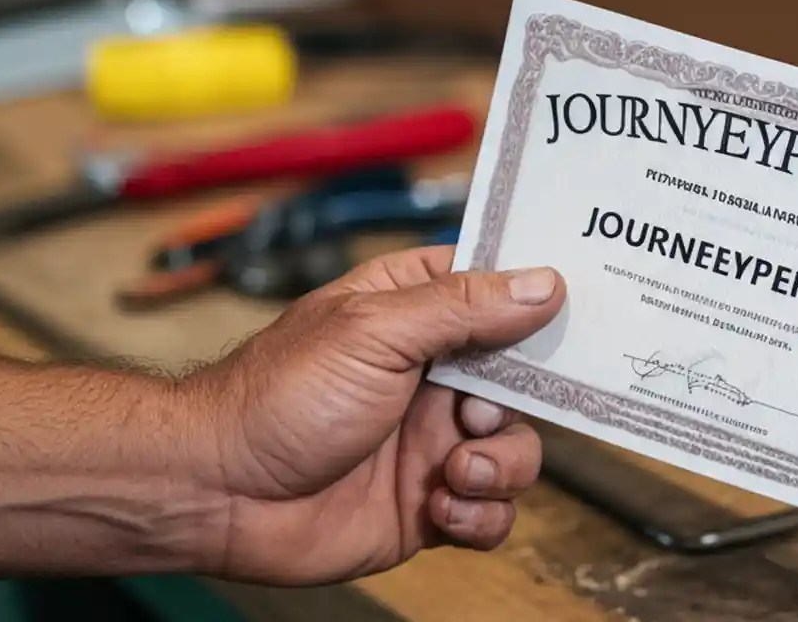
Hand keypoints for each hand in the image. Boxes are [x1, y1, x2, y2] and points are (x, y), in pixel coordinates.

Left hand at [186, 245, 564, 584]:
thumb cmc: (279, 397)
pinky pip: (493, 510)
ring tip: (454, 468)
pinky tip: (441, 506)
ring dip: (501, 463)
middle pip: (523, 378)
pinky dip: (482, 513)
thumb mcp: (376, 331)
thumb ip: (464, 308)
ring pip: (518, 448)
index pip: (497, 291)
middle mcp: (433, 376)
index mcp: (416, 314)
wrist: (219, 495)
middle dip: (524, 400)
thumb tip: (544, 283)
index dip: (539, 299)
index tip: (577, 307)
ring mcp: (433, 440)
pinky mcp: (430, 503)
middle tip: (479, 411)